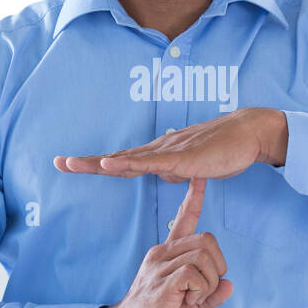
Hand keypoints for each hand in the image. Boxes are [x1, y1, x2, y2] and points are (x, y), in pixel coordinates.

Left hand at [54, 107, 287, 181]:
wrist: (248, 133)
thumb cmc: (222, 149)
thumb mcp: (192, 166)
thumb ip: (175, 169)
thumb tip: (163, 174)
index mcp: (158, 155)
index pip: (121, 161)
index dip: (96, 163)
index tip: (70, 164)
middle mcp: (158, 150)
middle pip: (116, 158)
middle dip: (87, 162)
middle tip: (59, 162)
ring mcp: (169, 152)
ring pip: (128, 159)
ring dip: (99, 162)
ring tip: (73, 163)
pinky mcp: (182, 157)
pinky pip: (151, 162)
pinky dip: (128, 163)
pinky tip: (111, 163)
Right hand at [88, 178, 233, 307]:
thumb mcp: (192, 307)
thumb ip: (210, 295)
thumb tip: (229, 285)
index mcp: (168, 254)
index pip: (183, 218)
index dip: (194, 198)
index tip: (199, 176)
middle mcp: (163, 254)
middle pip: (207, 239)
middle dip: (218, 266)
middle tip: (206, 289)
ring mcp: (160, 266)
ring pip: (203, 255)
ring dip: (209, 281)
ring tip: (195, 298)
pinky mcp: (162, 282)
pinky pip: (193, 273)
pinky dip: (201, 290)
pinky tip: (188, 301)